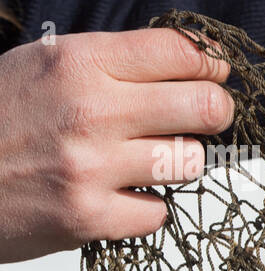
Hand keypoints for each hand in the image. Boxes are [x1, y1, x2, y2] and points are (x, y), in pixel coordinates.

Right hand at [0, 29, 233, 263]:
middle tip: (203, 119)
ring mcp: (91, 167)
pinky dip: (145, 207)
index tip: (215, 75)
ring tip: (144, 159)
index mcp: (78, 62)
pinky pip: (159, 212)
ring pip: (191, 162)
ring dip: (178, 161)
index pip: (183, 52)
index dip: (212, 66)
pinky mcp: (89, 218)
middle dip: (214, 113)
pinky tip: (116, 195)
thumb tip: (193, 64)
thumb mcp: (42, 65)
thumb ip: (112, 64)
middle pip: (207, 108)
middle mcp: (89, 111)